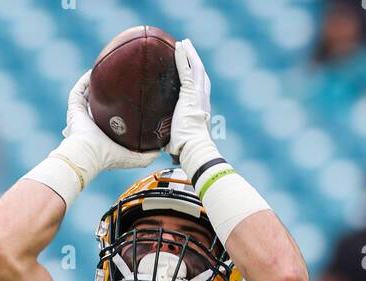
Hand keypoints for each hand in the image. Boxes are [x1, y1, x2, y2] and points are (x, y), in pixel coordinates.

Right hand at [63, 71, 160, 181]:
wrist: (89, 154)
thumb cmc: (109, 157)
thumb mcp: (133, 158)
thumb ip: (147, 156)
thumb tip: (161, 150)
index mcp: (104, 133)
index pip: (112, 118)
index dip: (121, 108)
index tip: (132, 97)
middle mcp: (93, 123)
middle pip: (101, 103)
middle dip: (109, 93)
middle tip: (120, 81)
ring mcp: (82, 115)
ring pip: (89, 94)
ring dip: (96, 83)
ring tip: (106, 69)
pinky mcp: (74, 108)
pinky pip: (79, 90)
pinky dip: (85, 80)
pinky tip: (94, 71)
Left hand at [168, 39, 212, 164]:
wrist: (194, 150)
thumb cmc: (187, 152)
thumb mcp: (178, 143)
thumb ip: (172, 141)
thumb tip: (162, 148)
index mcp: (201, 112)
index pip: (200, 92)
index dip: (197, 82)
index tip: (192, 75)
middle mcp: (203, 101)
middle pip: (202, 77)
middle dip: (196, 63)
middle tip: (189, 52)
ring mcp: (199, 96)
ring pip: (197, 68)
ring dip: (191, 54)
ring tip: (184, 43)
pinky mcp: (192, 93)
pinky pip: (187, 70)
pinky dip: (183, 57)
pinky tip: (179, 46)